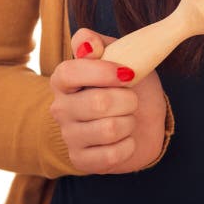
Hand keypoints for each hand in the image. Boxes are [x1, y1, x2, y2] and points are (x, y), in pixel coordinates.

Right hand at [49, 27, 167, 173]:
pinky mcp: (81, 161)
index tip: (127, 73)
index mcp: (64, 78)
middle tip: (132, 98)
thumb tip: (87, 44)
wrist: (143, 116)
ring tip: (128, 117)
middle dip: (128, 99)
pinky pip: (111, 155)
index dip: (102, 72)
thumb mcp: (119, 53)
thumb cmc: (128, 81)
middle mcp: (60, 107)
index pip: (70, 72)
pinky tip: (126, 138)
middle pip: (98, 103)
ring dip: (130, 121)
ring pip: (109, 129)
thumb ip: (99, 43)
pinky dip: (128, 145)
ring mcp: (69, 136)